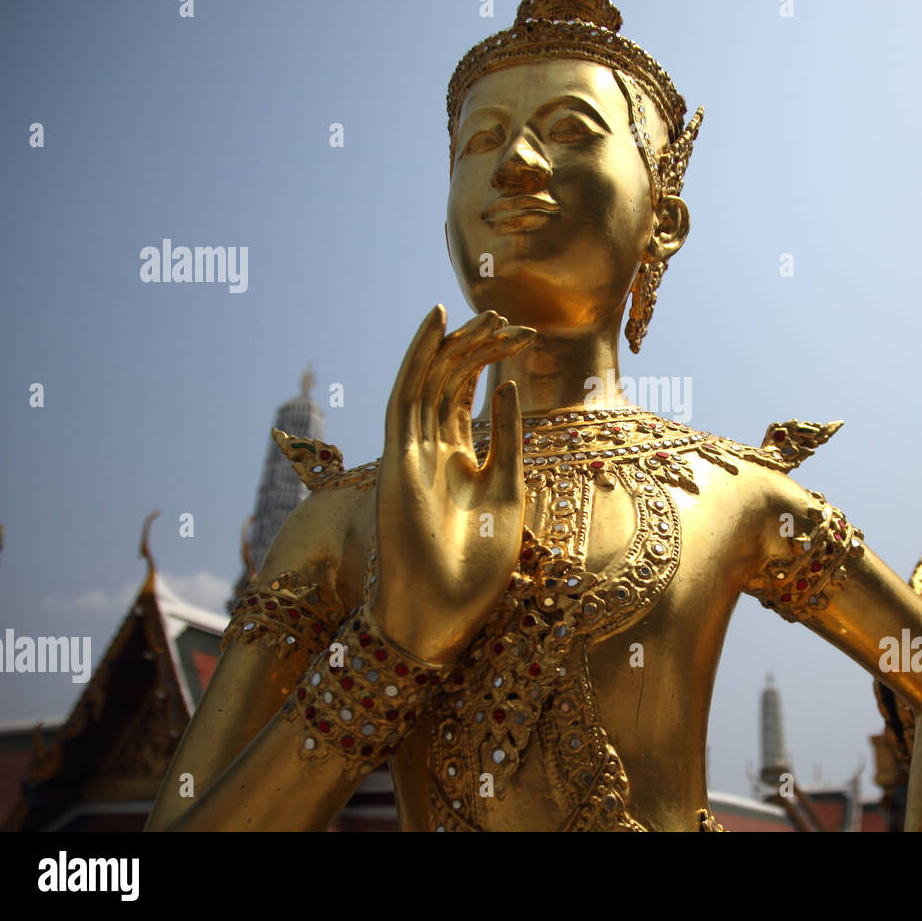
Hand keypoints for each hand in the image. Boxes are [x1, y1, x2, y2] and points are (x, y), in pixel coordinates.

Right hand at [372, 304, 534, 664]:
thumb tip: (507, 383)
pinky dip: (419, 357)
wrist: (444, 609)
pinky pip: (405, 395)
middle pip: (451, 380)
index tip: (523, 335)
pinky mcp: (397, 457)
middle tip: (511, 320)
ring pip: (430, 380)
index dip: (491, 359)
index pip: (468, 393)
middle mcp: (431, 449)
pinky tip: (436, 324)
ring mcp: (411, 451)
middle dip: (479, 347)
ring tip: (486, 312)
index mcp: (459, 460)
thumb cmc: (478, 564)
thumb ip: (507, 438)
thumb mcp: (508, 489)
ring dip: (456, 344)